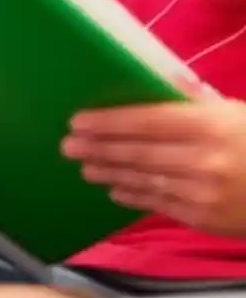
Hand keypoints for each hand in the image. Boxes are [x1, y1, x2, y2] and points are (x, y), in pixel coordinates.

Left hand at [64, 79, 245, 237]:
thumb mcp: (239, 112)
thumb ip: (198, 99)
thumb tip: (160, 78)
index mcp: (213, 126)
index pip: (148, 122)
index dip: (109, 123)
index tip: (78, 122)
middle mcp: (205, 160)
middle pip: (139, 154)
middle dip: (99, 149)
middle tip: (67, 146)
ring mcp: (205, 193)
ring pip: (144, 181)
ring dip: (109, 174)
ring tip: (85, 167)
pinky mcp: (207, 219)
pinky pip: (161, 204)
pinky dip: (134, 196)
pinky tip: (115, 190)